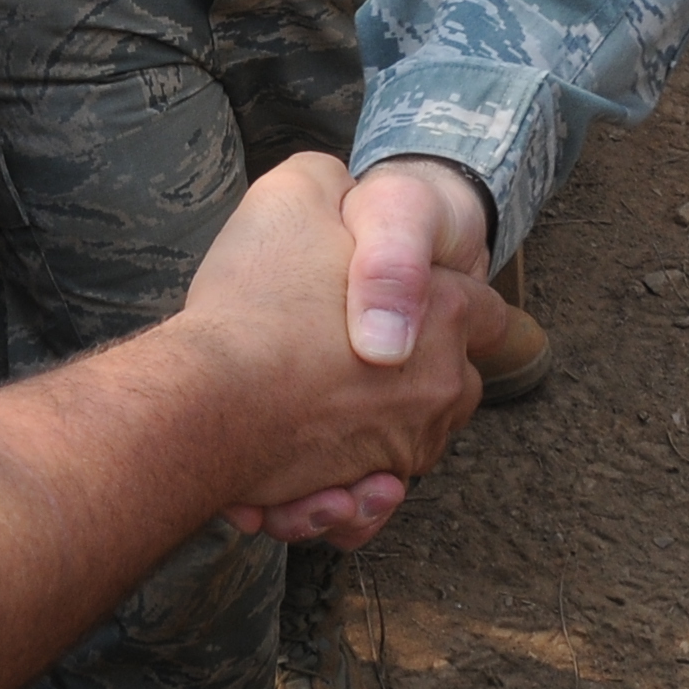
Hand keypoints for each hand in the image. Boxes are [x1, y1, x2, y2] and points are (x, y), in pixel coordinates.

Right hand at [186, 154, 499, 542]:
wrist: (200, 396)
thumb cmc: (254, 294)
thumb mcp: (298, 189)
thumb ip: (338, 186)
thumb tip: (345, 199)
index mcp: (443, 309)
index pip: (487, 312)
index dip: (449, 298)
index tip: (420, 302)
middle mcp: (439, 385)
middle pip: (449, 381)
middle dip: (413, 373)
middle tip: (348, 356)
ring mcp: (402, 447)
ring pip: (403, 445)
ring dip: (367, 437)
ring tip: (310, 418)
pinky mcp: (359, 496)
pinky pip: (366, 502)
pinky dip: (344, 496)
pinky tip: (312, 478)